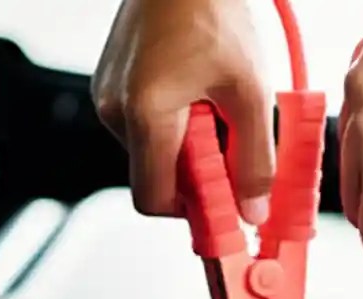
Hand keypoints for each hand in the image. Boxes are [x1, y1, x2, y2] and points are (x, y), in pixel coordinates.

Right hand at [92, 0, 272, 222]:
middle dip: (199, 176)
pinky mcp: (113, 84)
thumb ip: (254, 158)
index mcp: (144, 114)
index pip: (155, 200)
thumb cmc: (212, 12)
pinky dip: (178, 125)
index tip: (228, 210)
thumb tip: (253, 208)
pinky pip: (146, 126)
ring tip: (219, 108)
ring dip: (191, 148)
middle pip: (156, 178)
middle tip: (235, 153)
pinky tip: (201, 95)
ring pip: (153, 152)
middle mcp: (114, 109)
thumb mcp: (249, 92)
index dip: (193, 213)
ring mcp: (108, 96)